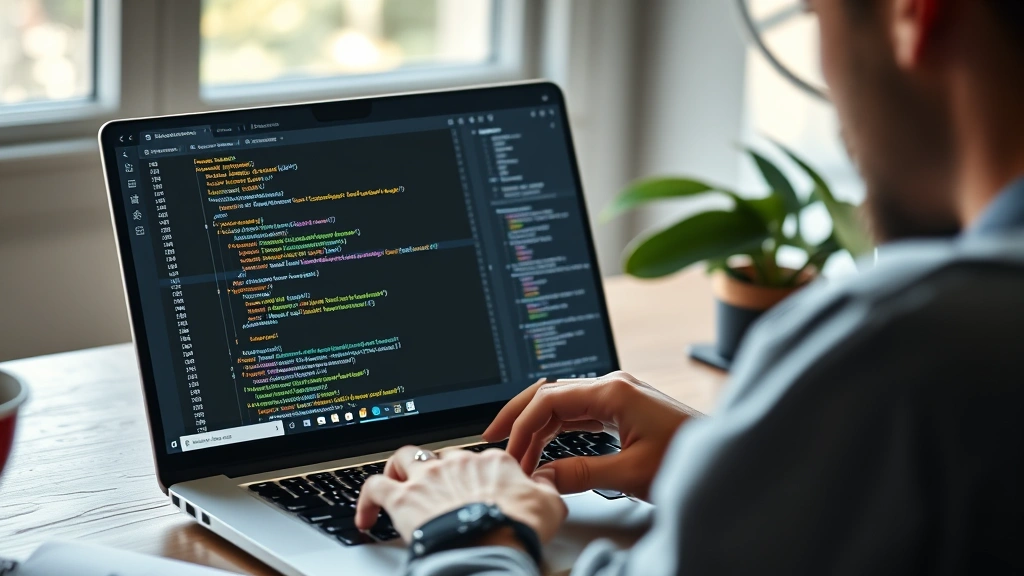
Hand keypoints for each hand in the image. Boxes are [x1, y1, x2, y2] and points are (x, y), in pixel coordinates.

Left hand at [355, 446, 567, 545]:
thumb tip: (548, 478)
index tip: (473, 489)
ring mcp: (427, 478)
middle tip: (436, 491)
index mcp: (491, 461)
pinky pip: (374, 487)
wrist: (490, 544)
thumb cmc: (518, 528)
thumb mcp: (551, 505)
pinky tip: (366, 517)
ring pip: (403, 458)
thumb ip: (547, 488)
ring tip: (397, 486)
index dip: (474, 474)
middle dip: (437, 470)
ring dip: (398, 469)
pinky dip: (366, 500)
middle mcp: (457, 463)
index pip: (478, 458)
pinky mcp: (402, 498)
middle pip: (440, 455)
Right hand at [483, 371, 700, 498]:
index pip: (549, 399)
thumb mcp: (632, 473)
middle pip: (550, 394)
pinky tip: (545, 446)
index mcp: (613, 391)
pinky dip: (557, 430)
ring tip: (517, 452)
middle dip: (519, 417)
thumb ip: (581, 474)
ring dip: (537, 427)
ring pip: (562, 404)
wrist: (727, 459)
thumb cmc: (690, 458)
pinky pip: (579, 414)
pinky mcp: (623, 408)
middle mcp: (613, 386)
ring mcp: (618, 395)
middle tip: (493, 441)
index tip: (508, 452)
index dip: (522, 426)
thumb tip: (543, 477)